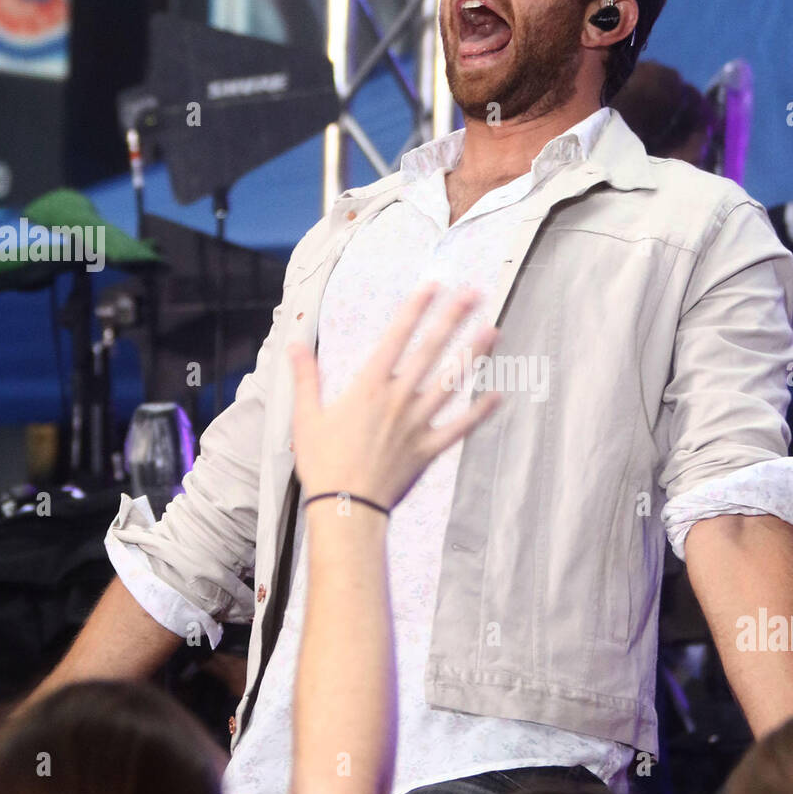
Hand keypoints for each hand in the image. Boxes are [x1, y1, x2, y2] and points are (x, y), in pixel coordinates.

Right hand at [287, 282, 501, 510]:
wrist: (346, 507)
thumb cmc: (322, 464)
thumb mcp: (306, 417)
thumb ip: (305, 378)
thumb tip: (294, 345)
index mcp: (369, 386)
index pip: (397, 337)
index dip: (416, 308)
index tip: (433, 285)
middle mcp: (398, 398)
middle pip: (431, 350)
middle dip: (453, 318)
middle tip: (473, 293)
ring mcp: (417, 423)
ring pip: (453, 382)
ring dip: (474, 354)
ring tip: (493, 331)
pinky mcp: (429, 449)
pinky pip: (460, 427)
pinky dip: (480, 412)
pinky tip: (498, 395)